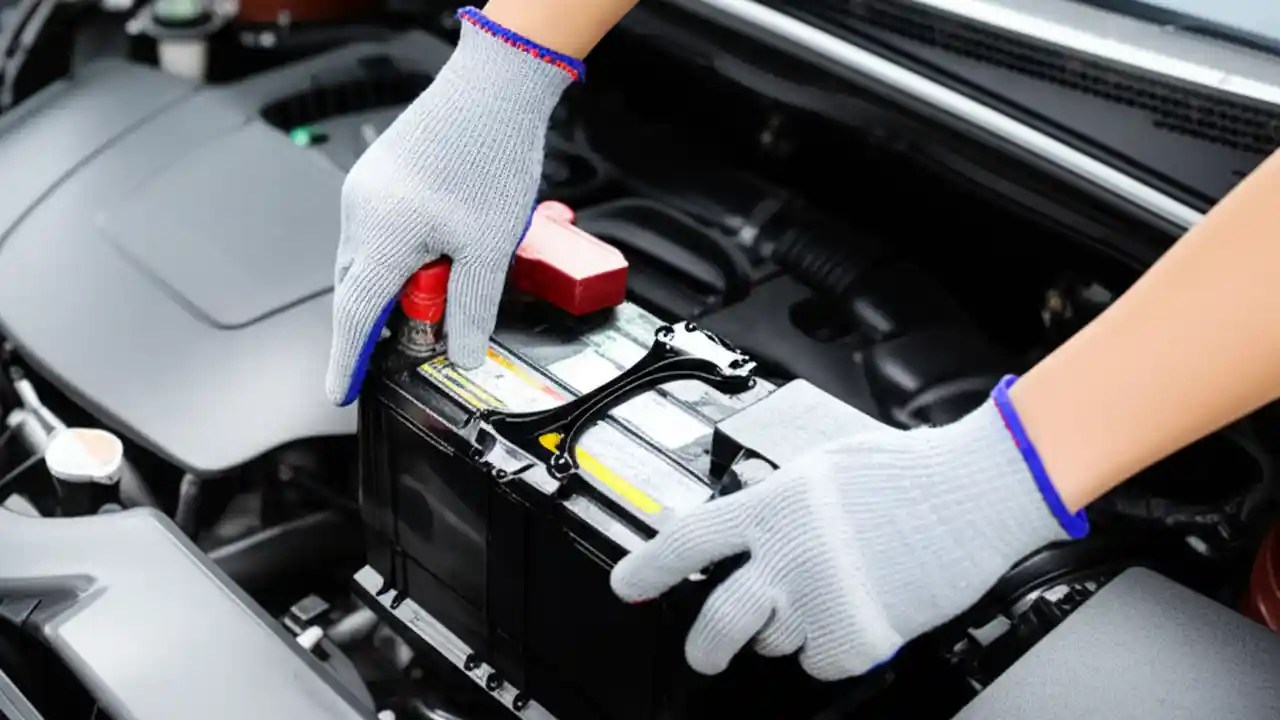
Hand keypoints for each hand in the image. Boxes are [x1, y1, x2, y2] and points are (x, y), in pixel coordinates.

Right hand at [325, 7, 581, 405]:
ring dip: (396, 282)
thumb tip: (463, 354)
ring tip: (448, 280)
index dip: (347, 361)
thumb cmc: (489, 157)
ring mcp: (365, 191)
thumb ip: (472, 309)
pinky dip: (398, 253)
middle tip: (419, 337)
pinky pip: (375, 230)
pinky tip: (438, 249)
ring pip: (368, 259)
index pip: (354, 317)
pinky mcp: (377, 176)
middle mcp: (361, 214)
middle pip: (358, 289)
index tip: (339, 391)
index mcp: (381, 239)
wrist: (493, 89)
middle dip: (381, 320)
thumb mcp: (488, 251)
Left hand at [610, 392, 1083, 679]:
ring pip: (772, 643)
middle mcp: (788, 556)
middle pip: (716, 620)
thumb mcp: (821, 468)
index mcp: (773, 507)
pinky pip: (819, 664)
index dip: (647, 568)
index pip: (687, 542)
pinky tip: (853, 615)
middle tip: (704, 651)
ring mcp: (821, 600)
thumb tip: (746, 508)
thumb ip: (776, 496)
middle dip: (703, 646)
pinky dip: (829, 650)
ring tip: (823, 599)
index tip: (627, 586)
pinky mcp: (856, 637)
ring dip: (784, 632)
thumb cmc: (907, 472)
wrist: (974, 493)